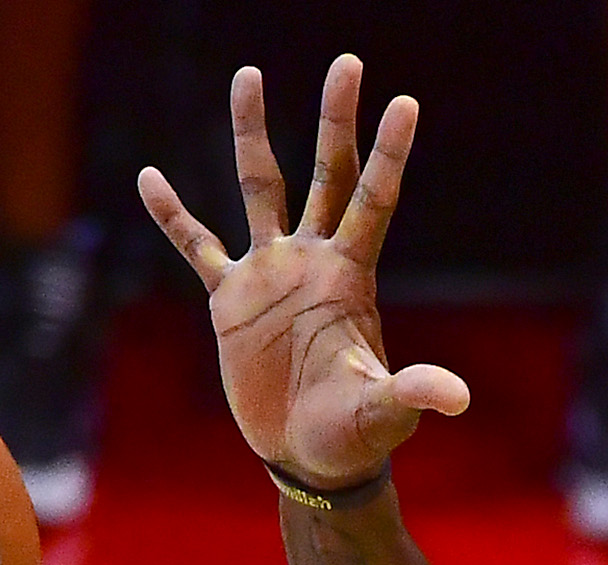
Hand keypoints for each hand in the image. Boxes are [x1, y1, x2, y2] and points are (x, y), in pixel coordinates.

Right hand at [137, 55, 470, 485]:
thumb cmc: (354, 435)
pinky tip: (150, 177)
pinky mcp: (231, 301)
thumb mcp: (385, 412)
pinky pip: (198, 246)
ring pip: (261, 187)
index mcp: (352, 276)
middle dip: (336, 119)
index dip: (389, 153)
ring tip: (249, 74)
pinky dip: (173, 215)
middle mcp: (313, 260)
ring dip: (253, 132)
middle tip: (348, 62)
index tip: (406, 101)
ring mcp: (271, 274)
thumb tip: (458, 398)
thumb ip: (414, 394)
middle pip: (327, 172)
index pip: (374, 199)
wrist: (309, 458)